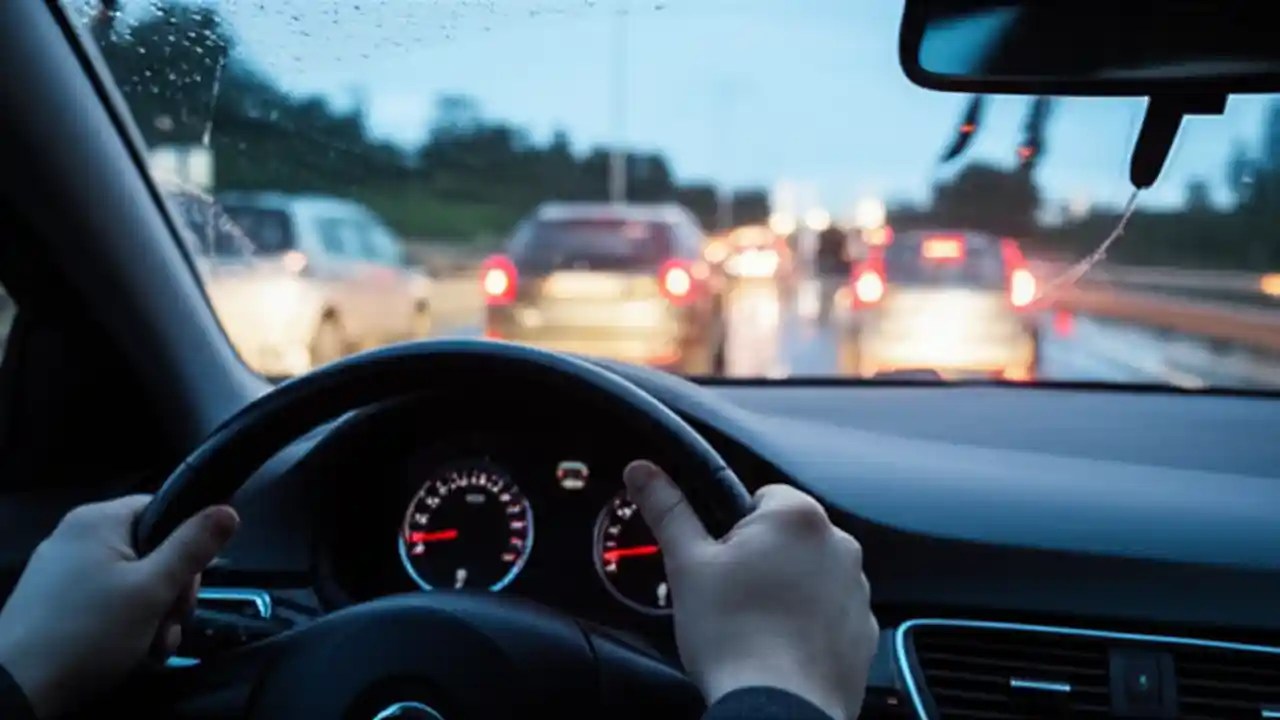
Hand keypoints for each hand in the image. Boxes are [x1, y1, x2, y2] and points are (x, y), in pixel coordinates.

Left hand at [0, 495, 237, 717]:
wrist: (16, 690)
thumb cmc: (89, 632)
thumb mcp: (153, 590)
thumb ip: (193, 547)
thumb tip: (227, 510)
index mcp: (98, 520)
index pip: (164, 509)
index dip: (189, 543)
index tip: (192, 581)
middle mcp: (76, 537)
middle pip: (152, 549)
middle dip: (172, 592)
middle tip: (171, 622)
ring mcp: (61, 571)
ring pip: (133, 581)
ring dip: (155, 614)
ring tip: (152, 645)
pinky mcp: (53, 602)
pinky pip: (106, 600)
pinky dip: (126, 623)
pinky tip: (133, 650)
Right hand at [623, 461, 876, 719]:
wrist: (779, 709)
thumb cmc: (733, 637)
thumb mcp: (687, 565)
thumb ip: (668, 510)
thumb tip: (642, 471)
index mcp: (796, 516)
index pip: (760, 496)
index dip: (731, 527)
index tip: (718, 559)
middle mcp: (838, 545)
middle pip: (788, 536)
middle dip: (760, 558)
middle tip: (729, 595)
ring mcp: (858, 590)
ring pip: (811, 574)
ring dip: (787, 589)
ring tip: (754, 625)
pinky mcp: (865, 630)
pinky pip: (831, 613)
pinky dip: (809, 624)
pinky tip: (780, 646)